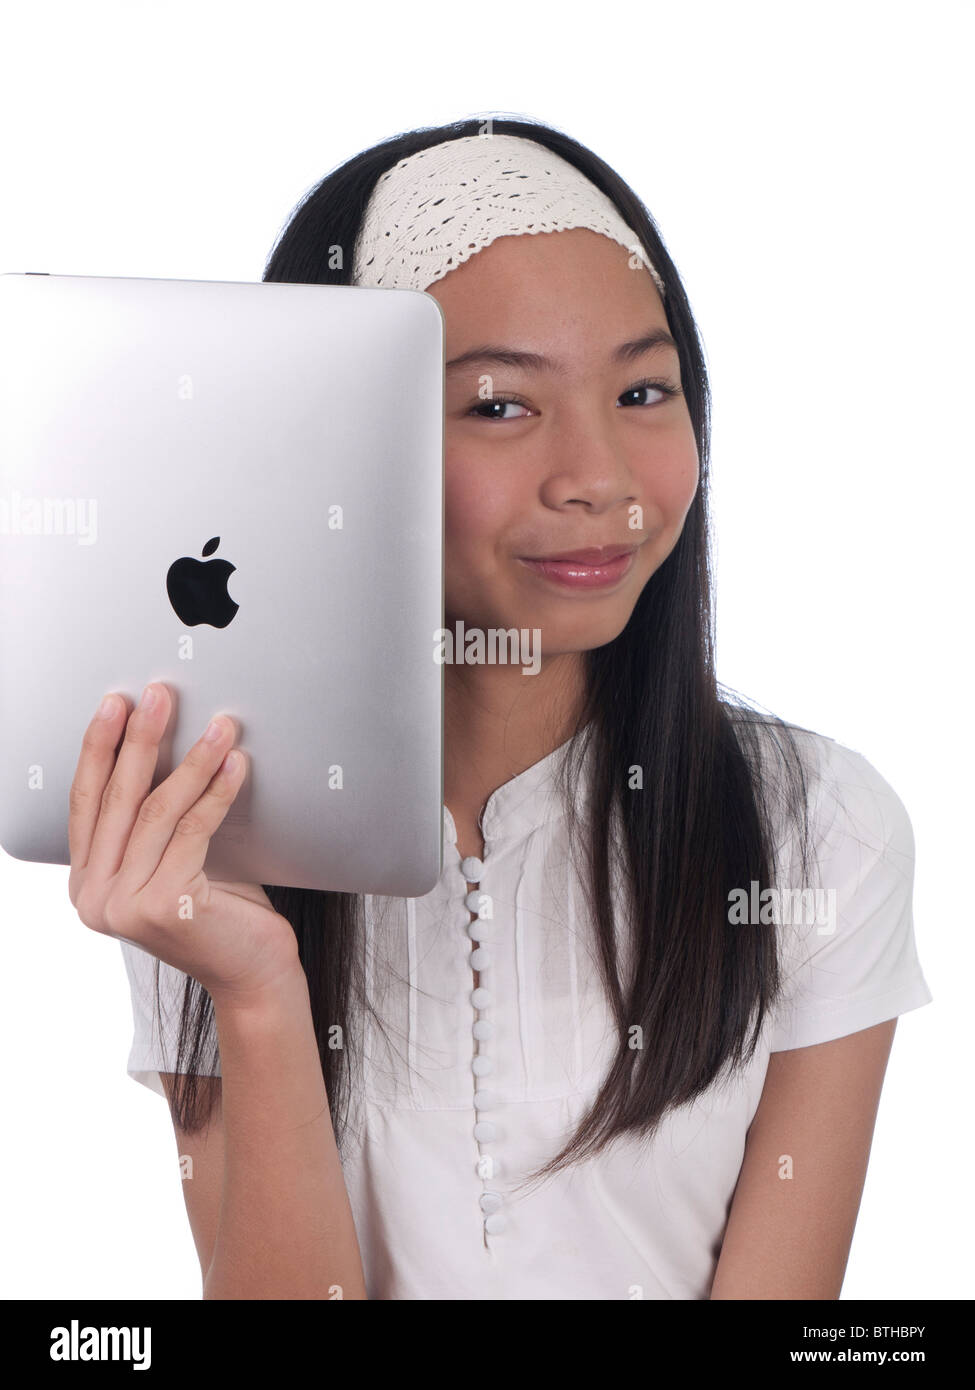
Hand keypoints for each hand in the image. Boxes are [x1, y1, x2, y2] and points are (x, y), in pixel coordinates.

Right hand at [68, 681, 301, 1004]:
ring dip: (191, 760)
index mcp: (87, 883)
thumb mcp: (175, 859)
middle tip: (160, 695)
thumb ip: (155, 819)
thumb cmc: (220, 910)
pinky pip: (194, 830)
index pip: (86, 802)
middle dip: (139, 739)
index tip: (114, 704)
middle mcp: (95, 897)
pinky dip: (217, 791)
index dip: (99, 749)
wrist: (253, 973)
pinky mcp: (164, 905)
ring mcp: (125, 905)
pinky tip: (236, 764)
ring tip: (220, 726)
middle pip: (117, 799)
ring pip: (157, 811)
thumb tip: (166, 739)